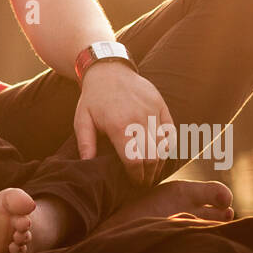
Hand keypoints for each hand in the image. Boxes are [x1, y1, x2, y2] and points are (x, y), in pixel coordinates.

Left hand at [73, 62, 172, 185]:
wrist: (108, 70)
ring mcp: (152, 111)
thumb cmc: (93, 98)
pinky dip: (168, 145)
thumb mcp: (82, 120)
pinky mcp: (161, 105)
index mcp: (119, 126)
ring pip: (163, 146)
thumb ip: (85, 144)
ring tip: (151, 171)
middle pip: (152, 157)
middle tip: (143, 182)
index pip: (135, 161)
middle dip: (149, 174)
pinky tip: (160, 154)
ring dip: (159, 163)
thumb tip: (87, 165)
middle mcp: (139, 119)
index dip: (136, 176)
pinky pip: (170, 131)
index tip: (134, 183)